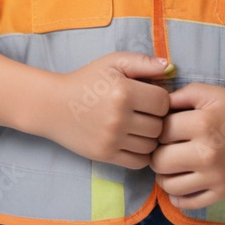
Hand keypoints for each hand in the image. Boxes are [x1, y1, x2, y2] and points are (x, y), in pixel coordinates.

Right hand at [45, 52, 170, 168]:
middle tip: (145, 112)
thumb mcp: (113, 62)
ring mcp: (112, 139)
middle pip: (159, 126)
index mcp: (124, 92)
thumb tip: (170, 67)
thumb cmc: (87, 80)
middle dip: (156, 118)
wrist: (54, 105)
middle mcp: (119, 117)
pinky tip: (133, 140)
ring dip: (149, 136)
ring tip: (138, 125)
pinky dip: (141, 153)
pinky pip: (139, 162)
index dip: (160, 98)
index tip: (150, 96)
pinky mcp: (105, 155)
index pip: (163, 102)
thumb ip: (143, 62)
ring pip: (151, 145)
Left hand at [150, 82, 224, 209]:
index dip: (160, 129)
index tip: (168, 129)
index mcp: (202, 124)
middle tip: (165, 149)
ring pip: (169, 185)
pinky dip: (177, 197)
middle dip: (158, 153)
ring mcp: (214, 176)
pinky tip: (180, 184)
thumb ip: (181, 95)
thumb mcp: (211, 93)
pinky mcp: (222, 192)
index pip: (161, 132)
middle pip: (160, 161)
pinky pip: (189, 203)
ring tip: (172, 166)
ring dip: (164, 176)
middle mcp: (206, 153)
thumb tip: (156, 108)